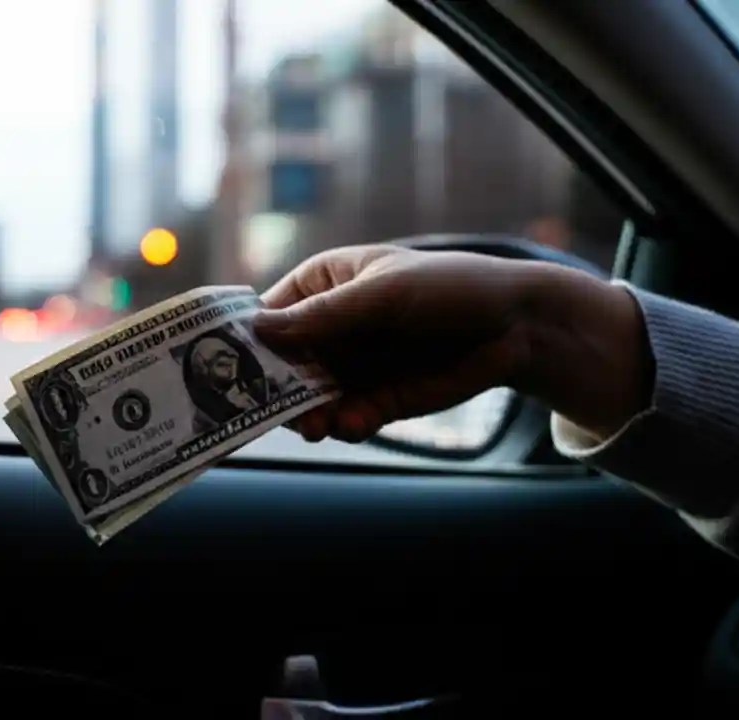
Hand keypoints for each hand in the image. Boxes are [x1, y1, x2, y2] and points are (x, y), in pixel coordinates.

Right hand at [252, 245, 651, 442]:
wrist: (516, 326)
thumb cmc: (448, 287)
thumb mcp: (382, 294)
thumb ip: (324, 317)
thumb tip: (259, 330)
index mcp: (322, 286)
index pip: (269, 314)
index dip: (246, 341)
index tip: (223, 369)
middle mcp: (330, 329)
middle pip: (283, 365)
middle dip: (276, 390)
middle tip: (276, 412)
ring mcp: (352, 366)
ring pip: (311, 398)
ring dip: (310, 413)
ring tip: (320, 424)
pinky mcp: (378, 398)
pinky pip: (348, 415)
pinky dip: (347, 422)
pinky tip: (356, 423)